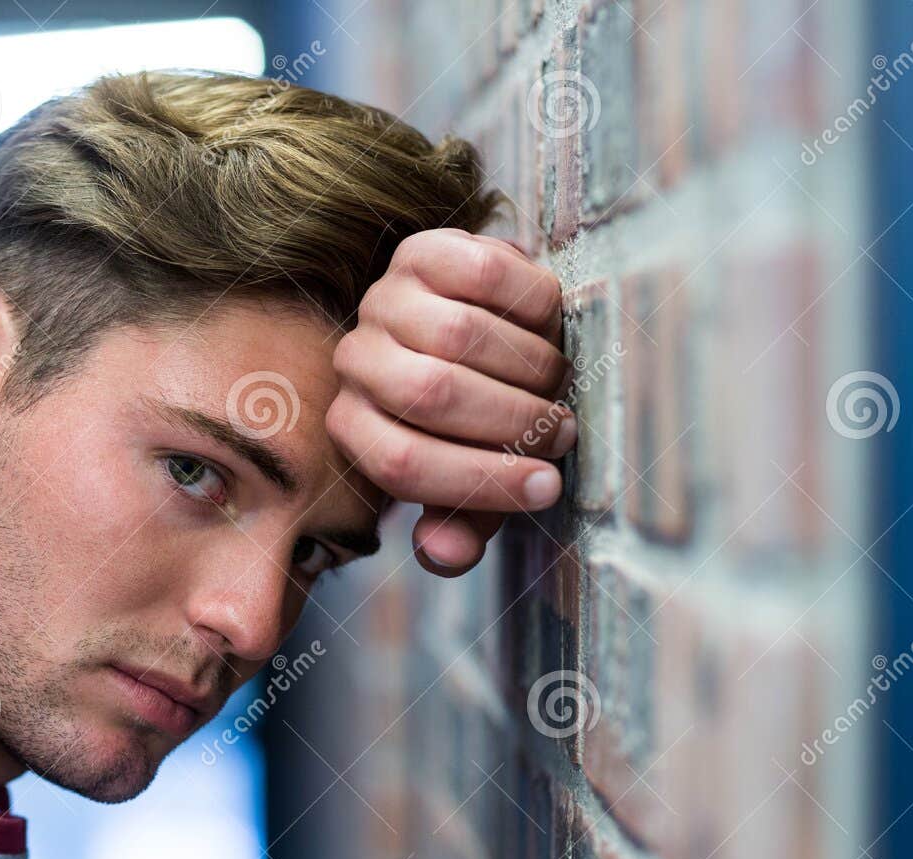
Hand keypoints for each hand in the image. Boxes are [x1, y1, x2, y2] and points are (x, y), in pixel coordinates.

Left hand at [327, 228, 572, 576]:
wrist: (490, 326)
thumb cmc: (483, 417)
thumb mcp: (475, 474)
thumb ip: (462, 520)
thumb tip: (444, 553)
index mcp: (352, 424)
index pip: (402, 463)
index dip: (480, 482)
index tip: (547, 488)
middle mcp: (356, 360)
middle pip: (430, 395)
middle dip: (511, 423)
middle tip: (560, 434)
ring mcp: (383, 299)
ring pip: (460, 337)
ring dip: (529, 367)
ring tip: (557, 384)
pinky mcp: (421, 250)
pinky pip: (486, 274)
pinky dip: (533, 304)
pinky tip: (550, 324)